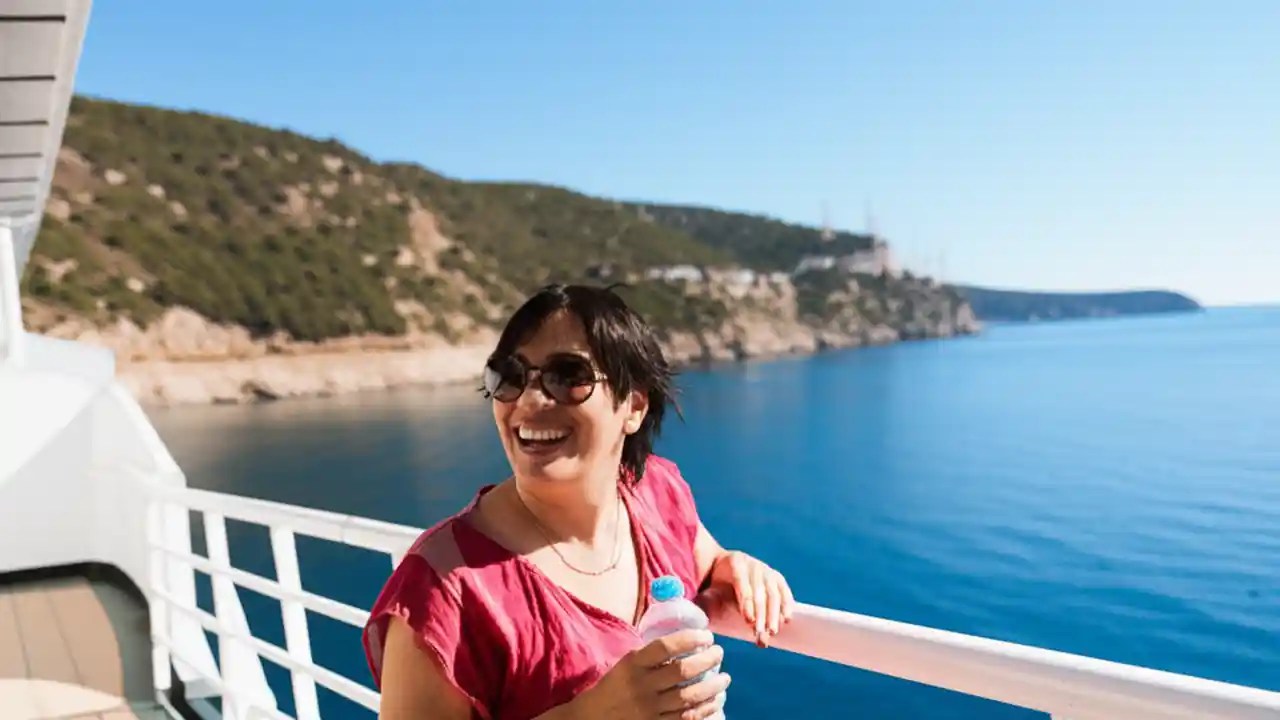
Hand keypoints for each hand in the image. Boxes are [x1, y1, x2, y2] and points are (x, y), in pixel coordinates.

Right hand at [563, 628, 729, 719]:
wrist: (593, 719)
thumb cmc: (615, 686)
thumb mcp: (627, 663)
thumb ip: (651, 654)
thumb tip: (687, 637)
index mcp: (633, 664)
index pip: (665, 647)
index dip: (690, 639)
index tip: (707, 635)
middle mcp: (642, 686)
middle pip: (683, 671)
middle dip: (708, 660)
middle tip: (719, 653)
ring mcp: (650, 710)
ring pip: (690, 698)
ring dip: (713, 687)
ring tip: (724, 677)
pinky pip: (688, 719)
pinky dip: (706, 710)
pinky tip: (716, 701)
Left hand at [704, 551, 794, 646]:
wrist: (722, 563)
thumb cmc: (713, 581)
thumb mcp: (707, 586)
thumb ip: (706, 601)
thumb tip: (701, 622)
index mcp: (734, 563)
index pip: (743, 585)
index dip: (747, 603)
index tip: (749, 621)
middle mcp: (753, 565)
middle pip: (760, 592)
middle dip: (761, 615)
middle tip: (760, 634)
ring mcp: (766, 570)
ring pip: (773, 593)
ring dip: (774, 614)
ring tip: (771, 632)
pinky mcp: (775, 577)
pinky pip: (783, 591)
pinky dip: (786, 605)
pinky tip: (785, 620)